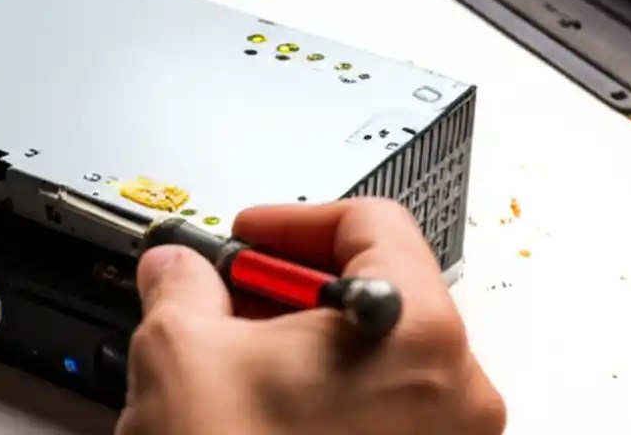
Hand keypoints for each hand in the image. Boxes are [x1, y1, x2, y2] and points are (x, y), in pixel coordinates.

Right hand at [117, 199, 505, 434]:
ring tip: (230, 364)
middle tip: (227, 300)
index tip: (249, 237)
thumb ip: (180, 282)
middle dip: (285, 290)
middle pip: (374, 291)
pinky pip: (378, 410)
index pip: (371, 224)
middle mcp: (454, 392)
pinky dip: (320, 393)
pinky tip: (256, 409)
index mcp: (416, 333)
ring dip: (297, 344)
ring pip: (372, 356)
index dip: (293, 220)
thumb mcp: (180, 350)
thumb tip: (176, 268)